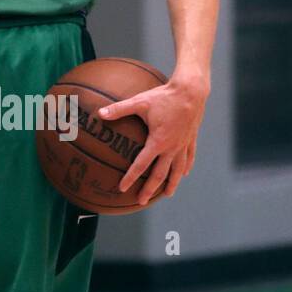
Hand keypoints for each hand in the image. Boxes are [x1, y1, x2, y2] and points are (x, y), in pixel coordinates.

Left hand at [97, 73, 209, 203]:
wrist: (191, 90)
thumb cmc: (164, 95)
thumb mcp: (140, 102)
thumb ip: (119, 109)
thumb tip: (100, 113)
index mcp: (158, 141)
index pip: (142, 165)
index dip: (131, 177)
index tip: (122, 188)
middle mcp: (172, 147)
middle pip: (160, 174)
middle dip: (150, 189)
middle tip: (141, 201)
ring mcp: (183, 144)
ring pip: (177, 170)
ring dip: (172, 184)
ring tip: (167, 195)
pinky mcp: (191, 139)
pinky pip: (189, 157)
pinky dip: (185, 168)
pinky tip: (184, 174)